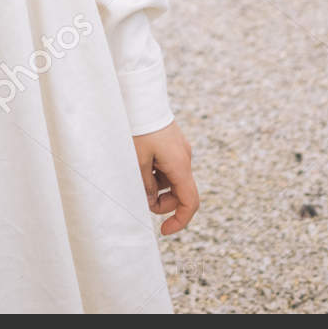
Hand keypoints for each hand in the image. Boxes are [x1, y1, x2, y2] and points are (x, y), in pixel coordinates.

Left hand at [132, 119, 197, 234]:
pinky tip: (142, 162)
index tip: (164, 230)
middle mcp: (185, 158)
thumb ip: (146, 185)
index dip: (180, 220)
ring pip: (173, 180)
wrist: (142, 98)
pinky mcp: (174, 143)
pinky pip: (170, 166)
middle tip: (143, 199)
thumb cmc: (139, 129)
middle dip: (163, 202)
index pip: (189, 202)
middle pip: (181, 192)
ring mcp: (181, 150)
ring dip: (158, 185)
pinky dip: (158, 172)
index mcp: (180, 165)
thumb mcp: (138, 160)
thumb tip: (150, 201)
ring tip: (138, 173)